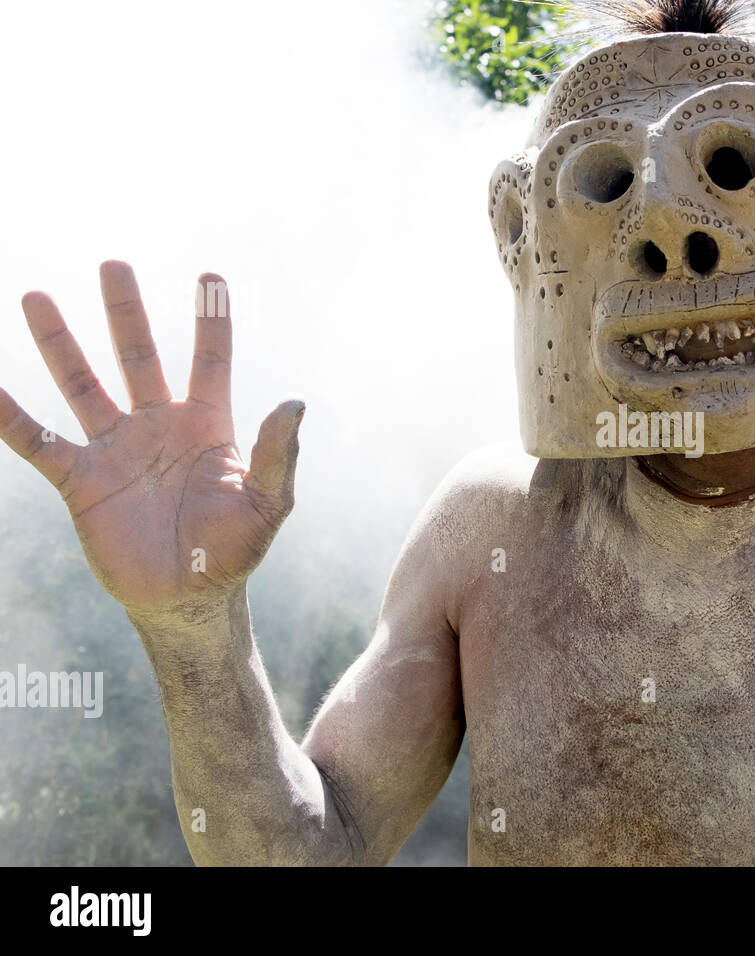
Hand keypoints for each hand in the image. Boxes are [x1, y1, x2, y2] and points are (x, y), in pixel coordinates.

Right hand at [0, 261, 303, 617]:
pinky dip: (10, 417)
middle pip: (139, 356)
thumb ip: (276, 454)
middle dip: (126, 311)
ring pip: (82, 385)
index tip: (210, 275)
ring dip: (60, 343)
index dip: (210, 319)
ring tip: (34, 297)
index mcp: (207, 427)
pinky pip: (39, 442)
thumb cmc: (235, 553)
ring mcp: (116, 450)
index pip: (210, 360)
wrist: (187, 600)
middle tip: (113, 264)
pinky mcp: (81, 482)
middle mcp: (158, 428)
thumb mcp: (266, 503)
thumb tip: (294, 402)